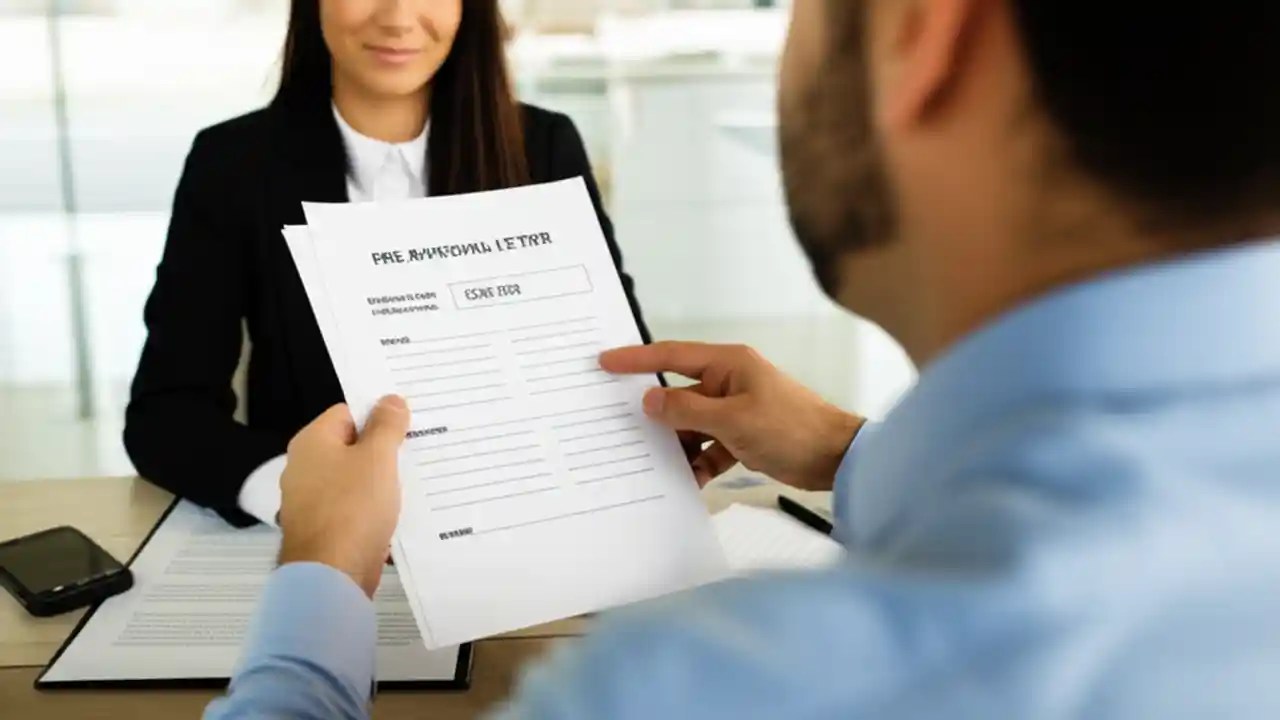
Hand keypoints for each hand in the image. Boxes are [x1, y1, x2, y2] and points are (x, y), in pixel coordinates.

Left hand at [277, 395, 409, 597]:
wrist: (331, 575)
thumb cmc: (353, 507)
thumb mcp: (377, 458)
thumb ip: (386, 425)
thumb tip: (391, 399)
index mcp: (312, 442)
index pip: (348, 412)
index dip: (378, 415)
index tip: (410, 422)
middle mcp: (305, 467)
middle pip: (351, 446)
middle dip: (385, 449)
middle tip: (420, 447)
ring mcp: (312, 500)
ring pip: (355, 479)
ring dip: (383, 481)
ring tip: (418, 478)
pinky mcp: (324, 528)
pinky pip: (354, 507)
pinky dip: (375, 508)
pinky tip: (402, 511)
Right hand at [600, 342, 863, 490]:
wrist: (837, 459)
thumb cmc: (791, 429)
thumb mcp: (733, 420)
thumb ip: (687, 410)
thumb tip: (650, 401)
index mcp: (728, 364)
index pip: (672, 356)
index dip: (636, 359)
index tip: (605, 362)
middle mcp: (729, 382)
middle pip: (679, 395)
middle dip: (656, 416)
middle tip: (622, 429)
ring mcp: (736, 411)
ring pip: (692, 426)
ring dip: (679, 447)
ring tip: (656, 466)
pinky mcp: (743, 437)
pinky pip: (710, 448)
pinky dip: (700, 464)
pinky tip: (689, 481)